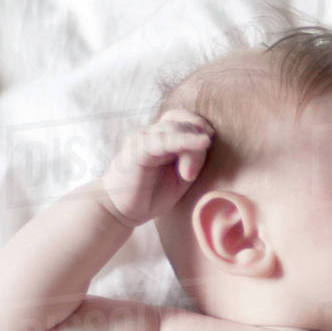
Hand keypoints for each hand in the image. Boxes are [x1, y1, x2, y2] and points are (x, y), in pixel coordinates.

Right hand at [99, 109, 213, 226]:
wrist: (120, 212)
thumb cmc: (151, 195)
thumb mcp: (181, 177)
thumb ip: (194, 159)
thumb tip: (207, 142)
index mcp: (161, 137)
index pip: (183, 118)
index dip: (199, 125)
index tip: (211, 139)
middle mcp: (151, 133)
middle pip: (182, 122)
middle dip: (198, 139)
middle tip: (195, 170)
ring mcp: (142, 140)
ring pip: (175, 129)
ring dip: (192, 149)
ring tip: (188, 175)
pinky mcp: (137, 151)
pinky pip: (163, 140)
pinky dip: (184, 140)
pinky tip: (202, 142)